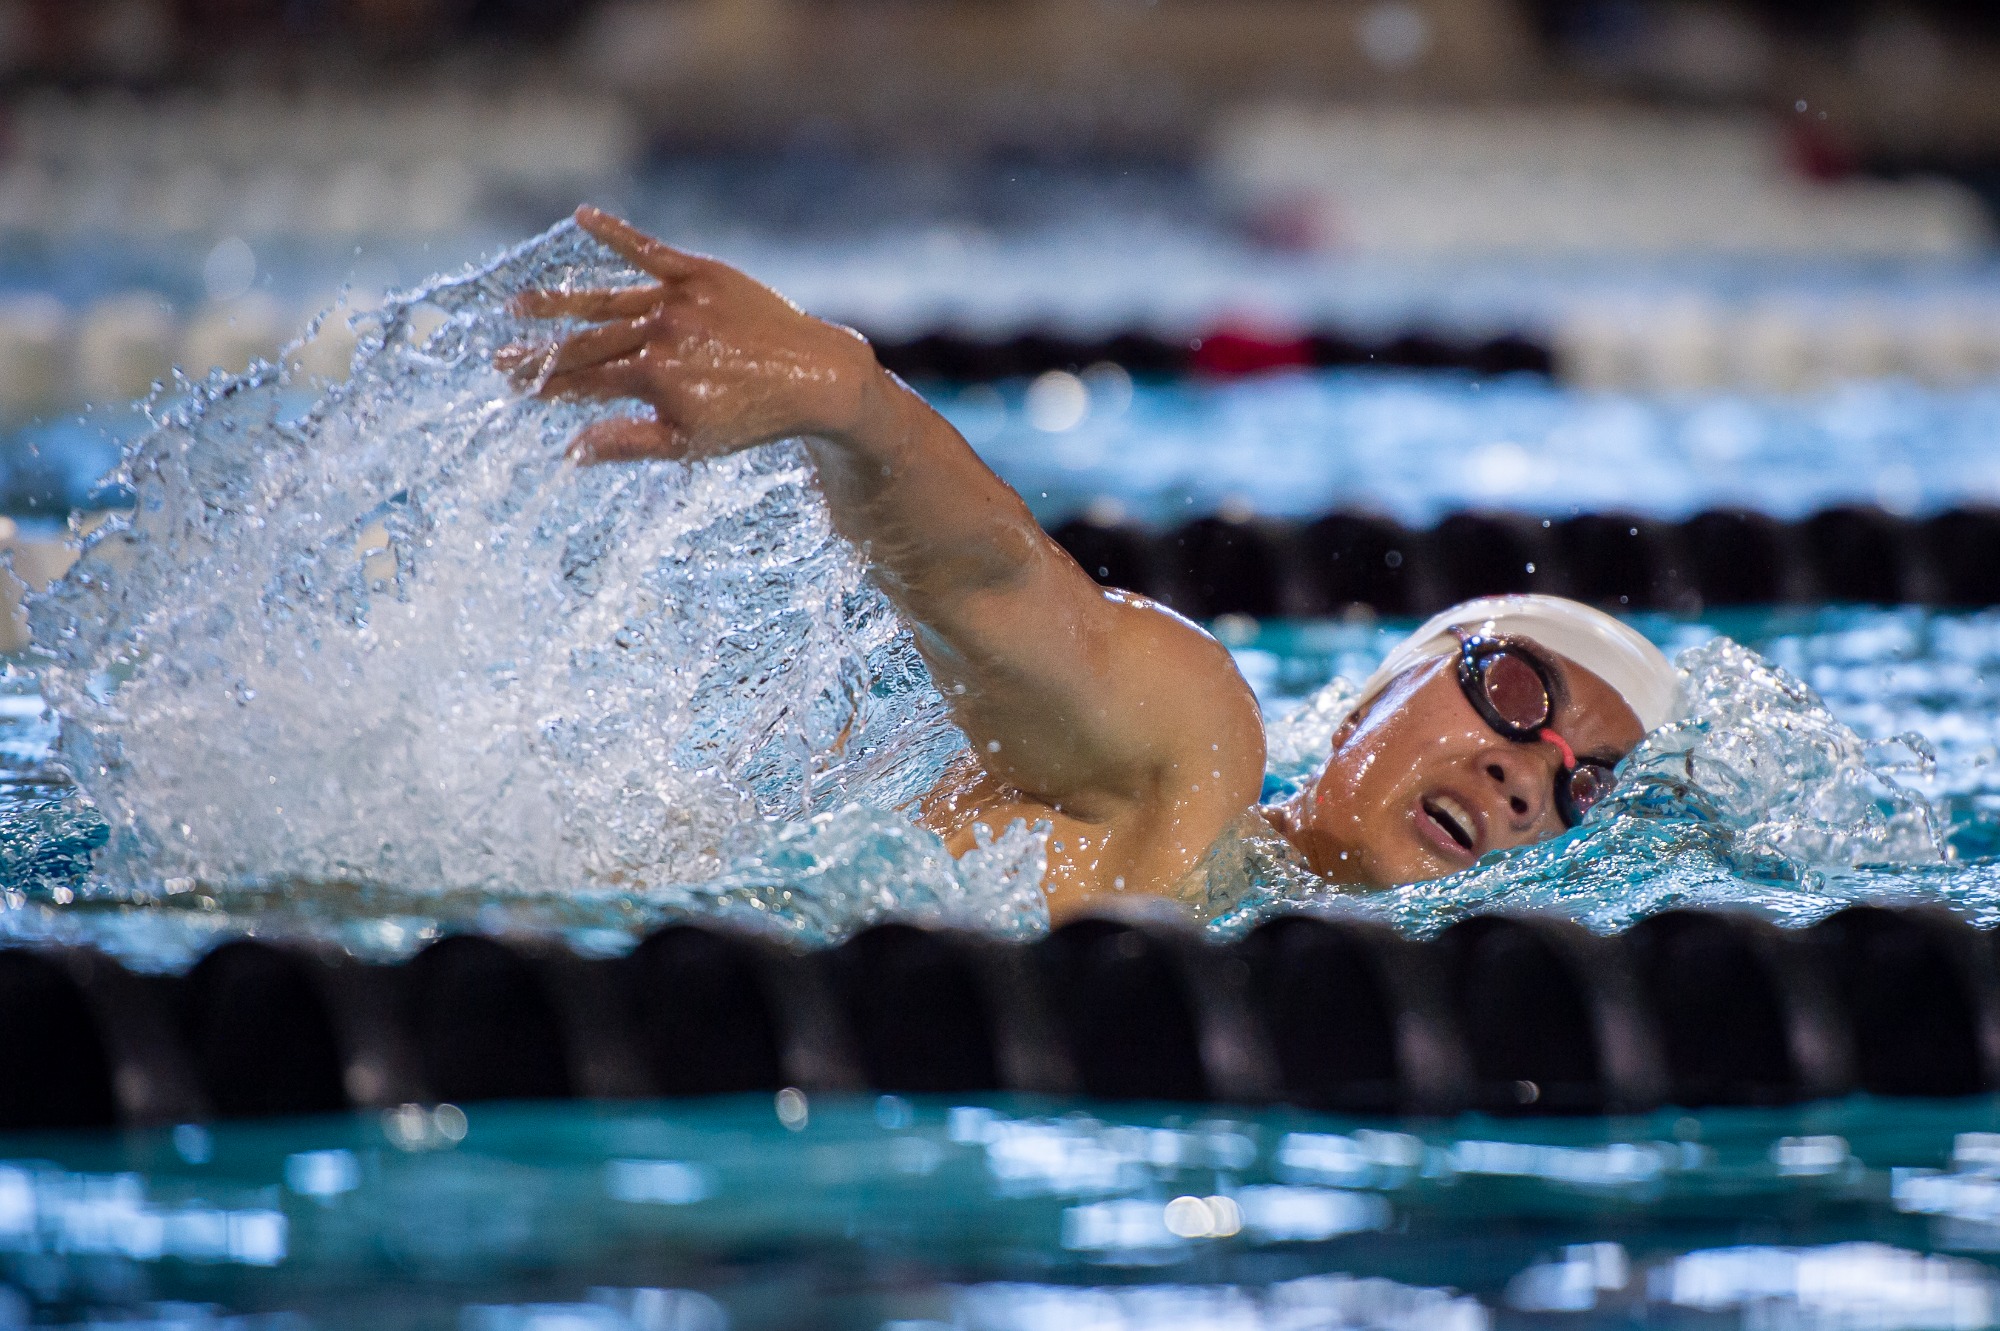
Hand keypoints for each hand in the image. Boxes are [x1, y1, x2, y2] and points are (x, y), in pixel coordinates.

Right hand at [497, 206, 884, 463]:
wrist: (814, 375)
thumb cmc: (751, 418)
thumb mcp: (690, 442)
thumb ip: (628, 443)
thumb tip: (570, 452)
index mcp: (655, 377)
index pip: (585, 381)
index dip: (547, 385)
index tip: (515, 389)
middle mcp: (661, 332)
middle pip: (586, 342)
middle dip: (541, 354)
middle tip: (500, 358)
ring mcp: (679, 299)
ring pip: (605, 298)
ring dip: (559, 302)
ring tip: (519, 306)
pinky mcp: (701, 272)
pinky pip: (650, 249)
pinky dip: (616, 233)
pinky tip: (581, 216)